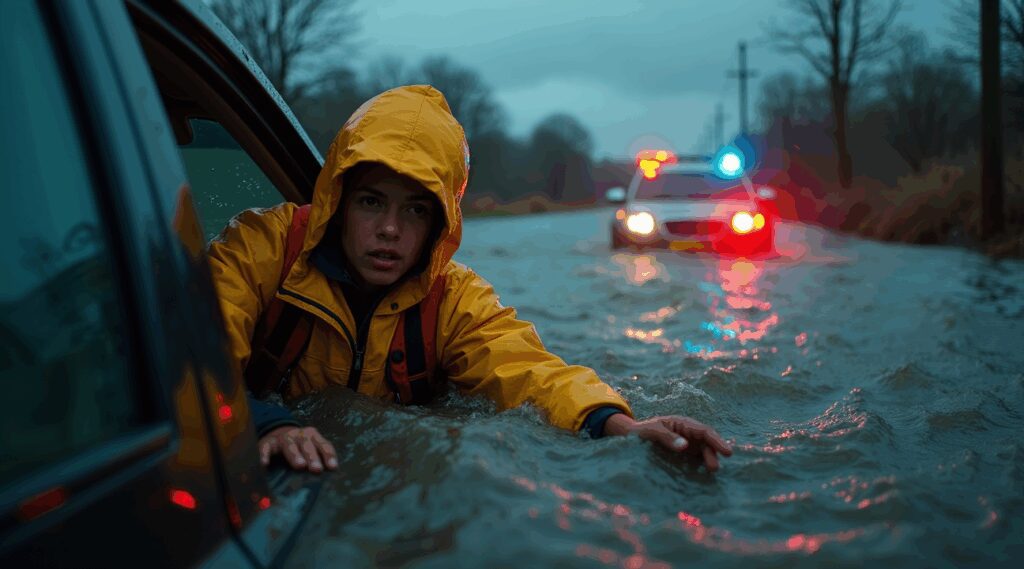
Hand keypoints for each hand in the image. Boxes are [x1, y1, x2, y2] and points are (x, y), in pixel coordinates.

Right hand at [258, 426, 337, 472]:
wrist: (277, 433)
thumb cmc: (299, 448)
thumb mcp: (310, 449)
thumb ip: (318, 460)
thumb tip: (328, 479)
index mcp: (313, 437)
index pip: (323, 445)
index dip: (328, 455)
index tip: (333, 467)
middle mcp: (299, 435)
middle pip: (307, 444)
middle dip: (313, 457)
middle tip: (317, 469)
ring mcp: (283, 437)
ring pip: (289, 445)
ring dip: (295, 455)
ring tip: (300, 466)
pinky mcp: (268, 442)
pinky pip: (266, 448)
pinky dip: (265, 455)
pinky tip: (265, 464)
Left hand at [604, 414, 732, 471]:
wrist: (632, 438)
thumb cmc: (641, 430)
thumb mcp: (651, 430)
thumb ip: (666, 437)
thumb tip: (685, 446)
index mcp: (684, 424)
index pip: (705, 431)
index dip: (717, 441)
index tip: (728, 452)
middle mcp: (689, 434)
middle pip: (707, 443)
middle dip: (713, 454)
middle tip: (714, 469)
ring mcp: (688, 446)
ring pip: (704, 453)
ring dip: (708, 462)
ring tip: (709, 473)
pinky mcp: (684, 457)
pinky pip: (696, 462)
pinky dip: (700, 469)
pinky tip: (702, 478)